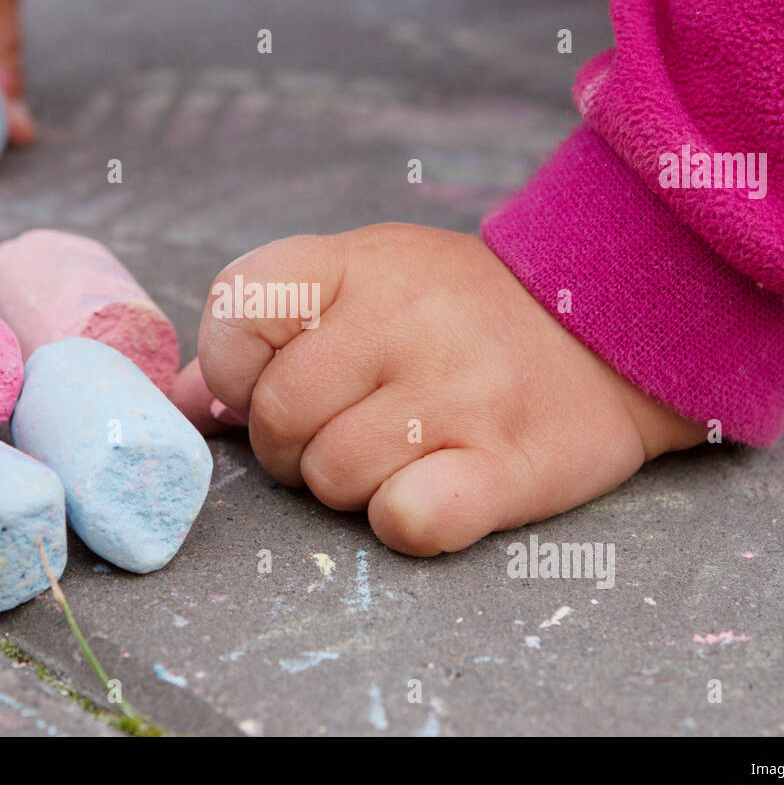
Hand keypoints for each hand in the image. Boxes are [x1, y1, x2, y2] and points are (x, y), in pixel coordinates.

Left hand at [198, 223, 705, 554]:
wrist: (607, 328)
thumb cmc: (460, 313)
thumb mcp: (361, 285)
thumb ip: (265, 334)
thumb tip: (176, 401)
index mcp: (358, 264)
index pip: (238, 311)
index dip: (231, 369)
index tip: (264, 383)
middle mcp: (407, 319)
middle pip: (278, 418)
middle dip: (288, 448)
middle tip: (336, 434)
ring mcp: (461, 391)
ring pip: (334, 479)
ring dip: (348, 487)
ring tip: (393, 455)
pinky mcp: (510, 464)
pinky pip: (409, 520)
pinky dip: (405, 519)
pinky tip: (430, 491)